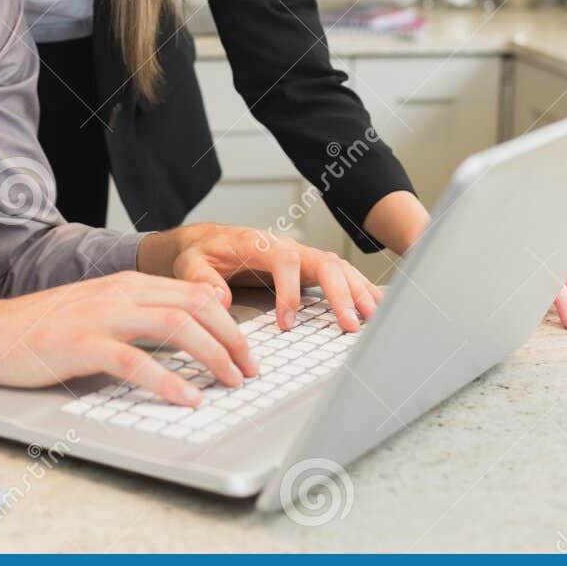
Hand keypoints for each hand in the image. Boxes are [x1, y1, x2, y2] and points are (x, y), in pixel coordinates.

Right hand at [0, 271, 258, 405]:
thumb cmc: (43, 330)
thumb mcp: (99, 312)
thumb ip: (137, 318)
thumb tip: (184, 341)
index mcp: (128, 284)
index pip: (197, 293)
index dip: (230, 322)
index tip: (247, 351)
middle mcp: (122, 293)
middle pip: (197, 306)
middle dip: (233, 339)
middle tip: (250, 370)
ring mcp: (103, 317)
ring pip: (177, 327)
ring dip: (213, 356)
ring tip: (232, 382)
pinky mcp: (83, 345)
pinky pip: (136, 361)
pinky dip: (168, 381)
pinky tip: (188, 398)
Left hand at [157, 223, 381, 332]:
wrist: (209, 240)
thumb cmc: (203, 252)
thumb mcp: (190, 264)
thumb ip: (201, 279)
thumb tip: (220, 298)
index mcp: (259, 244)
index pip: (285, 261)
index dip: (290, 291)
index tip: (287, 323)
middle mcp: (287, 247)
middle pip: (324, 262)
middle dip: (339, 293)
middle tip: (348, 325)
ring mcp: (303, 256)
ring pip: (339, 268)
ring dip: (358, 292)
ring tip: (373, 319)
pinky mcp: (310, 268)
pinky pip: (341, 276)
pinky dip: (361, 289)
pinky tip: (376, 307)